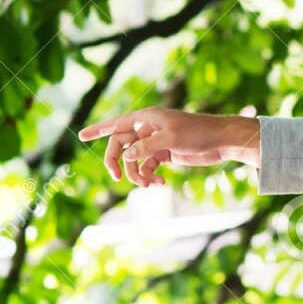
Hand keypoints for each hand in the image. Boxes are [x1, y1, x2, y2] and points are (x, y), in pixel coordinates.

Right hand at [78, 108, 259, 186]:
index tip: (81, 136)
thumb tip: (127, 156)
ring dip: (137, 174)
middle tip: (117, 177)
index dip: (98, 130)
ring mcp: (156, 142)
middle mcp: (148, 128)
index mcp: (147, 118)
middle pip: (122, 146)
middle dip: (117, 162)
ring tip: (149, 185)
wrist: (221, 141)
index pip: (117, 123)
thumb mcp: (171, 139)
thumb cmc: (198, 133)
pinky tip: (159, 183)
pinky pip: (148, 167)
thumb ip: (146, 146)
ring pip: (135, 161)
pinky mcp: (165, 154)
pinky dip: (150, 177)